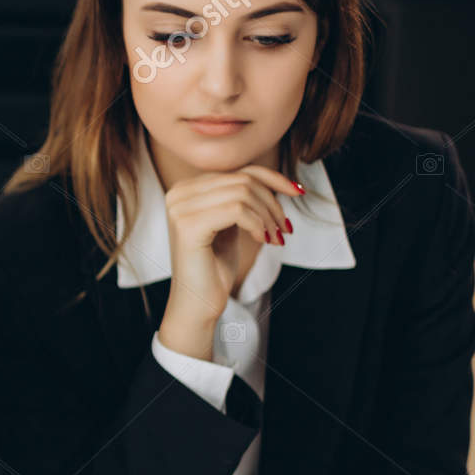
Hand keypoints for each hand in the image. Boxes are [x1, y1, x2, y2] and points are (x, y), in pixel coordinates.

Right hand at [158, 166, 302, 359]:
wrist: (197, 303)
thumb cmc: (214, 267)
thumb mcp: (230, 224)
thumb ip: (239, 198)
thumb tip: (274, 179)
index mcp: (185, 190)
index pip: (238, 170)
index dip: (273, 179)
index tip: (297, 192)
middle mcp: (178, 194)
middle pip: (243, 180)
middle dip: (272, 203)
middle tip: (284, 228)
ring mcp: (180, 209)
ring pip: (243, 193)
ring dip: (268, 216)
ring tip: (274, 237)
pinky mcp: (188, 226)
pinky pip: (237, 210)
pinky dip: (258, 224)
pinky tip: (262, 240)